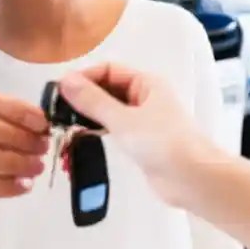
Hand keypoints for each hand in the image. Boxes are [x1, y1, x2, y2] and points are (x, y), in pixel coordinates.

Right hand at [57, 63, 222, 206]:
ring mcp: (144, 119)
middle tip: (56, 108)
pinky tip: (81, 134)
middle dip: (84, 95)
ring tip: (64, 121)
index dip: (84, 76)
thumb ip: (93, 101)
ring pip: (110, 109)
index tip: (59, 90)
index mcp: (146, 83)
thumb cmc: (162, 143)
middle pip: (108, 88)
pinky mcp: (141, 141)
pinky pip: (114, 127)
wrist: (193, 179)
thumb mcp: (124, 120)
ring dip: (89, 113)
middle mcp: (145, 97)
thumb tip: (65, 80)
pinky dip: (98, 128)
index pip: (109, 69)